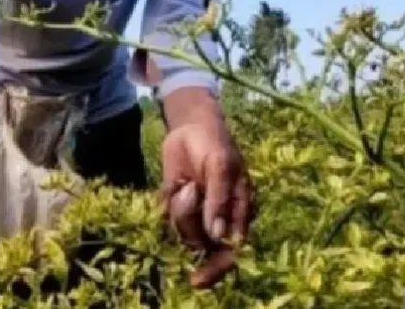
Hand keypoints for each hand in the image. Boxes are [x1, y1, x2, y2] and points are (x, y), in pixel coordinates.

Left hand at [158, 93, 252, 288]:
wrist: (191, 125)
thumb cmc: (215, 144)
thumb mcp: (221, 166)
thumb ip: (220, 200)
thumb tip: (218, 236)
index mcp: (238, 214)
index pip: (231, 252)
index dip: (216, 269)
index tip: (197, 280)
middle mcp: (217, 219)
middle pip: (201, 243)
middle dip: (189, 224)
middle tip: (187, 191)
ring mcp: (196, 214)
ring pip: (181, 233)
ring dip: (178, 210)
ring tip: (184, 184)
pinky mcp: (176, 206)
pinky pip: (166, 219)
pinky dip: (166, 204)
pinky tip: (175, 184)